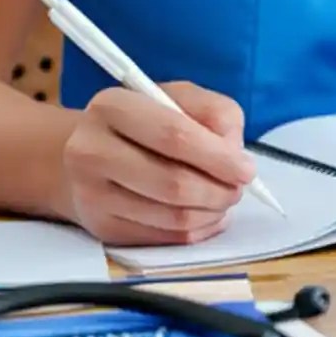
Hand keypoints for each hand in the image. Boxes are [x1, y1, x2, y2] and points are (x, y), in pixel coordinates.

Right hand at [60, 81, 255, 244]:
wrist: (89, 153)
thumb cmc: (145, 123)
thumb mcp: (180, 98)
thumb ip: (216, 113)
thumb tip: (234, 153)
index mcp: (113, 107)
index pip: (173, 136)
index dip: (218, 157)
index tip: (247, 170)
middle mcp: (91, 150)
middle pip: (174, 184)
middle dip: (219, 191)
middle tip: (237, 189)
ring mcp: (92, 194)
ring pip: (174, 217)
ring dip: (212, 212)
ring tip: (221, 199)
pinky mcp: (103, 227)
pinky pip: (166, 238)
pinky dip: (198, 230)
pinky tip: (203, 214)